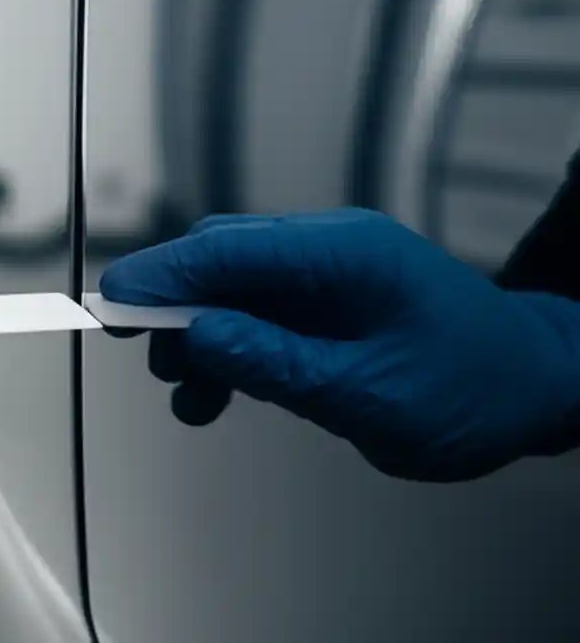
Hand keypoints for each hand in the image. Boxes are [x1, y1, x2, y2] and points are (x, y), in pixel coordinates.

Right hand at [99, 208, 579, 480]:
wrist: (537, 388)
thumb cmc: (474, 389)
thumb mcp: (370, 393)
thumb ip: (276, 362)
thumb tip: (198, 336)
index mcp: (342, 253)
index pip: (225, 249)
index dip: (159, 277)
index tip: (110, 306)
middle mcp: (326, 250)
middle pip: (216, 259)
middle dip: (169, 307)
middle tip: (143, 357)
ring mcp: (323, 274)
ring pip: (227, 289)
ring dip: (194, 337)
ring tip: (186, 396)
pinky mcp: (321, 304)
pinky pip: (253, 315)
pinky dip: (224, 351)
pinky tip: (213, 394)